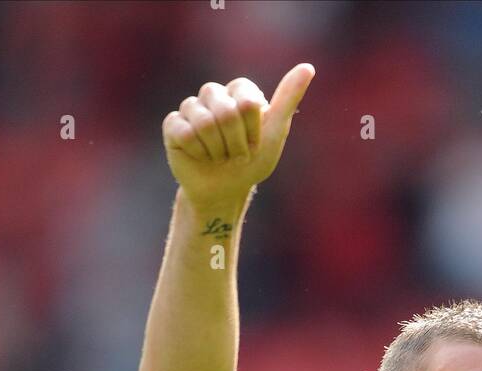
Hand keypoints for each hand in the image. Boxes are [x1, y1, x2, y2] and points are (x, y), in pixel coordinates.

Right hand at [162, 65, 314, 211]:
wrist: (225, 192)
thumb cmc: (251, 163)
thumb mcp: (274, 133)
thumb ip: (288, 99)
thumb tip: (308, 68)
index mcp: (239, 91)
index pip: (247, 101)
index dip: (252, 130)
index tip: (254, 143)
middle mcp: (215, 95)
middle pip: (225, 111)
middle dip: (235, 143)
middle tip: (235, 154)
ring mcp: (192, 108)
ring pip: (203, 122)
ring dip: (216, 150)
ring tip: (218, 156)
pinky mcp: (173, 125)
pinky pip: (183, 132)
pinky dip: (197, 151)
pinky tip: (199, 156)